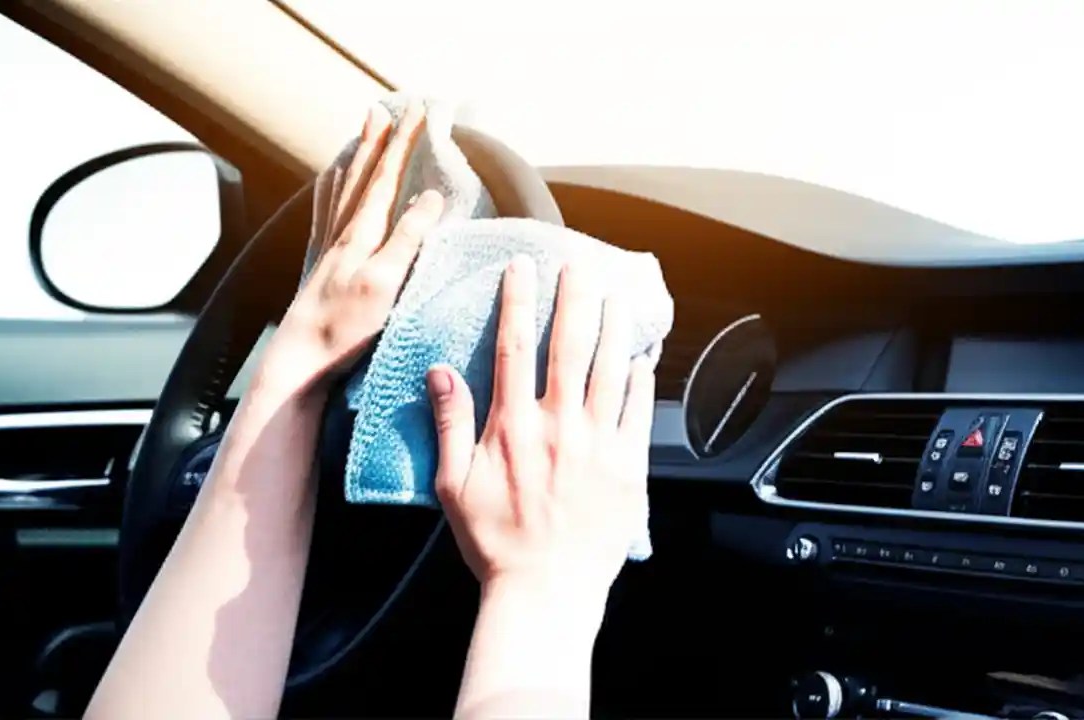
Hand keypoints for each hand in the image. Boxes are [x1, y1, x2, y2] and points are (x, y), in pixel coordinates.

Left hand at [257, 101, 443, 398]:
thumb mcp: (386, 284)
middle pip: (362, 176)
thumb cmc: (345, 329)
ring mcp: (328, 250)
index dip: (403, 143)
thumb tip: (430, 196)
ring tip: (362, 132)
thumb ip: (408, 238)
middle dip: (379, 141)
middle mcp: (341, 235)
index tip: (419, 111)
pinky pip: (324, 212)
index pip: (386, 178)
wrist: (298, 362)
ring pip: (341, 189)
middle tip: (389, 107)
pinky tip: (331, 182)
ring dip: (355, 158)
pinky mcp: (320, 267)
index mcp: (360, 236)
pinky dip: (330, 189)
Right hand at [427, 256, 655, 611]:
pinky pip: (638, 409)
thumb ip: (449, 423)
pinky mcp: (629, 466)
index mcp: (514, 426)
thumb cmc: (496, 542)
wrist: (545, 592)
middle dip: (574, 296)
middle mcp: (559, 425)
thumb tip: (439, 370)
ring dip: (614, 326)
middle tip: (579, 262)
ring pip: (610, 368)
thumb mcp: (453, 485)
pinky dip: (642, 377)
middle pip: (570, 344)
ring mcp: (599, 443)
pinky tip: (644, 354)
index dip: (518, 300)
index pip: (515, 346)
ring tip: (616, 293)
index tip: (521, 267)